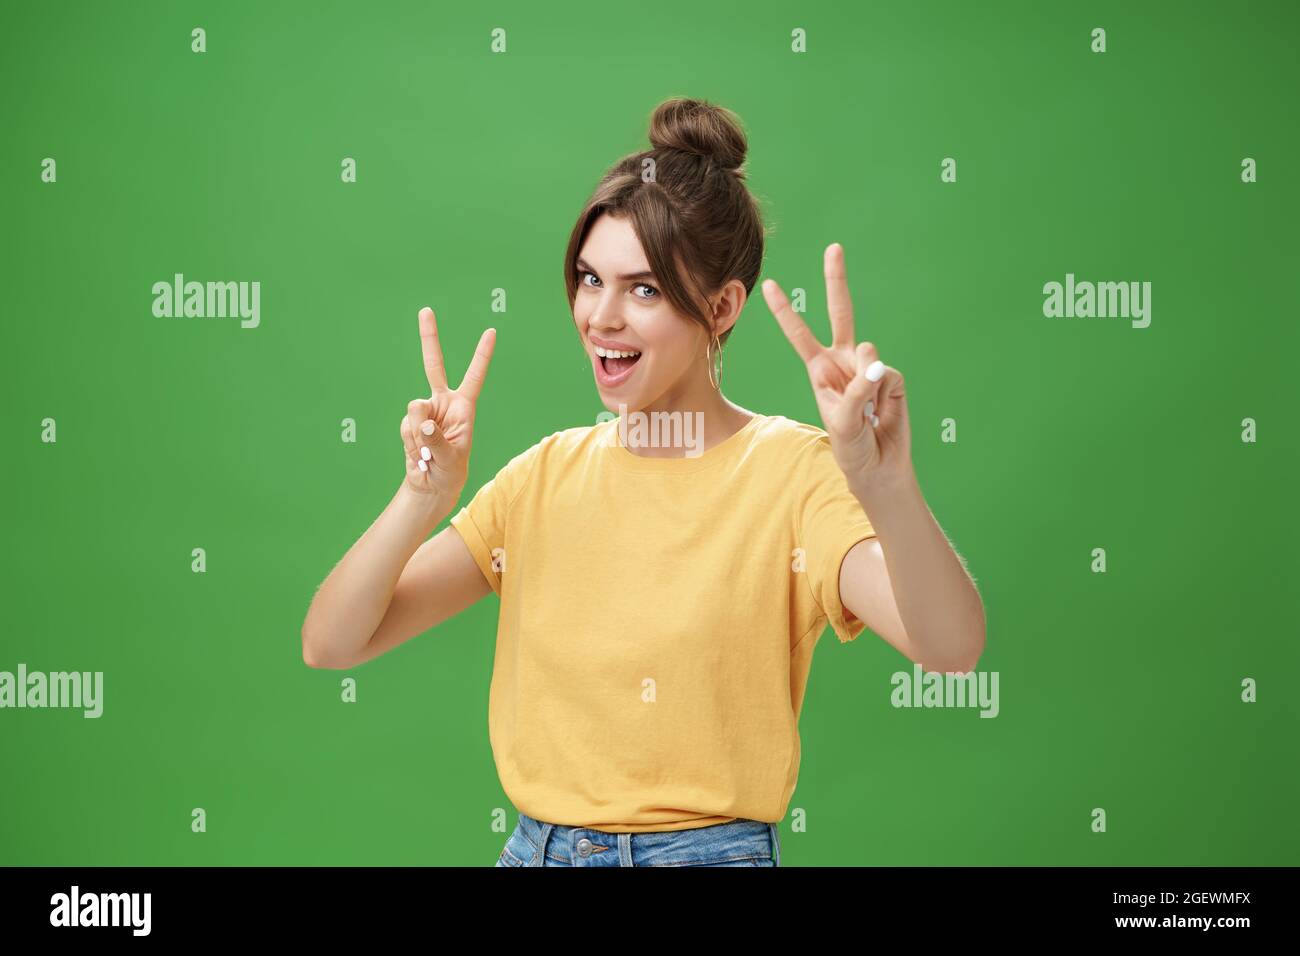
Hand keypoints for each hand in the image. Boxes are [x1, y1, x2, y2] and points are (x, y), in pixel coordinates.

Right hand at [400, 306, 495, 500]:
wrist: (430, 484)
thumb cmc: (450, 471)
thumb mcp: (450, 459)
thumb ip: (436, 440)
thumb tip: (422, 421)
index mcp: (463, 407)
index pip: (474, 376)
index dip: (482, 355)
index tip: (491, 331)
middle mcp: (443, 403)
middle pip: (433, 365)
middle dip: (429, 337)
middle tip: (426, 310)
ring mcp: (424, 411)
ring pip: (414, 411)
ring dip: (419, 436)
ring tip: (428, 455)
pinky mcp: (408, 421)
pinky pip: (405, 427)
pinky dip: (410, 443)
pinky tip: (418, 455)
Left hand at [761, 243, 911, 492]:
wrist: (877, 467)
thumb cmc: (850, 447)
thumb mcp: (843, 421)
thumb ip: (857, 389)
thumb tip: (876, 359)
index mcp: (820, 369)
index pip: (800, 334)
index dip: (786, 311)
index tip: (770, 285)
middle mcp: (843, 361)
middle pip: (840, 313)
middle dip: (836, 280)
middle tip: (834, 248)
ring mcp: (868, 367)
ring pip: (867, 354)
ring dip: (865, 385)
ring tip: (864, 414)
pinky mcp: (892, 377)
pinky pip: (888, 375)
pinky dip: (884, 396)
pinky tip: (882, 413)